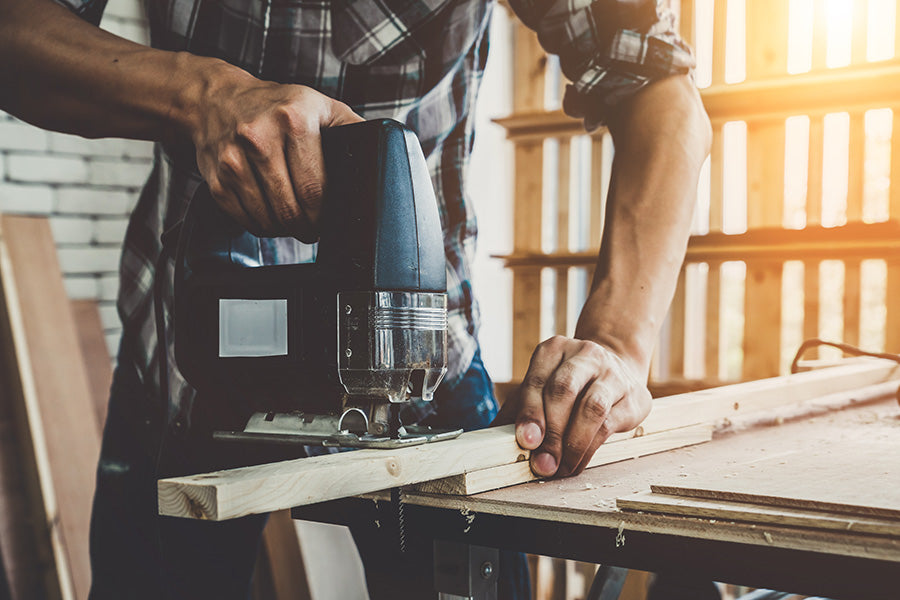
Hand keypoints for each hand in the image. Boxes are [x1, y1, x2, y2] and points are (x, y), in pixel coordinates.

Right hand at [191, 67, 363, 240]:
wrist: (216, 99)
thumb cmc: (276, 105)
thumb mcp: (319, 105)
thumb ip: (352, 127)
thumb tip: (382, 151)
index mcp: (294, 119)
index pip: (315, 188)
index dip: (325, 214)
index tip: (328, 220)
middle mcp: (260, 137)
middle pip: (291, 209)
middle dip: (307, 227)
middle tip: (313, 227)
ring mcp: (233, 159)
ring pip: (268, 219)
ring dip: (284, 229)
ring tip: (292, 220)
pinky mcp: (216, 179)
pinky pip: (244, 219)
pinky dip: (260, 226)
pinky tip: (269, 214)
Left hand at [495, 336, 651, 477]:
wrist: (617, 370)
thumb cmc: (570, 384)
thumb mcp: (541, 387)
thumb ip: (517, 409)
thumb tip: (489, 439)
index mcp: (554, 349)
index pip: (538, 380)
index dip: (530, 413)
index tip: (526, 442)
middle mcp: (584, 355)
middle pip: (563, 391)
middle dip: (551, 432)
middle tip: (542, 464)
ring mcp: (612, 374)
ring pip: (591, 408)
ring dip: (572, 443)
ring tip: (560, 468)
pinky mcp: (633, 396)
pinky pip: (609, 424)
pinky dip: (589, 448)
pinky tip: (576, 463)